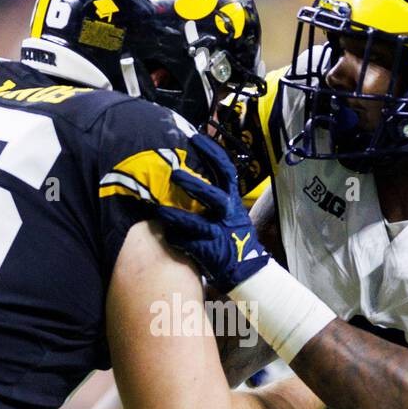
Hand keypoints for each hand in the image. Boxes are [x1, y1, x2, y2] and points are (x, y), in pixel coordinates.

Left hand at [158, 133, 270, 291]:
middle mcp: (228, 215)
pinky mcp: (210, 252)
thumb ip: (218, 198)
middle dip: (193, 185)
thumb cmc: (235, 238)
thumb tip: (194, 177)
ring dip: (176, 216)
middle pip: (213, 196)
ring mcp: (219, 235)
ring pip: (197, 223)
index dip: (212, 153)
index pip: (226, 171)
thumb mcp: (233, 214)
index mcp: (234, 202)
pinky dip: (175, 238)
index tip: (195, 138)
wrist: (248, 270)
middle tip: (174, 173)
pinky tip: (167, 235)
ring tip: (159, 209)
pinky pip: (187, 243)